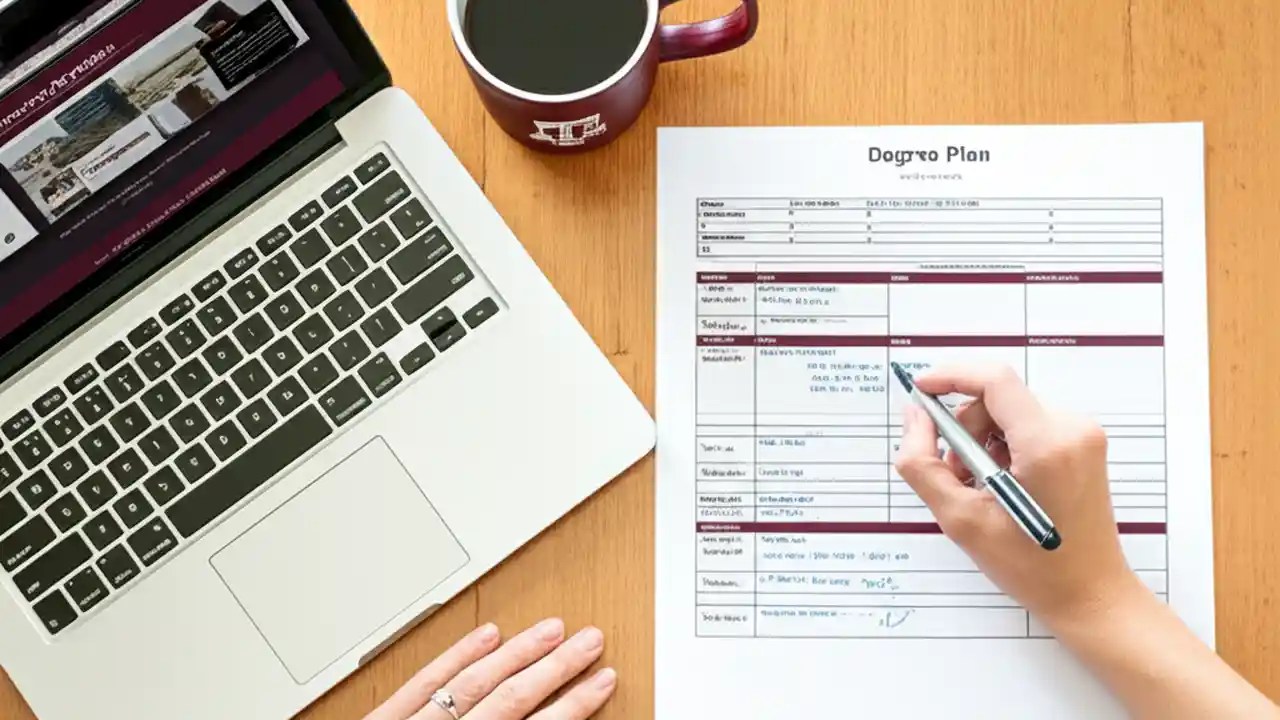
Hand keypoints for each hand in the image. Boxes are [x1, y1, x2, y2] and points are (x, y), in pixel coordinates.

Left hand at [365, 619, 616, 719]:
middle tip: (589, 642)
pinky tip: (483, 636)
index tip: (602, 682)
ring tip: (549, 630)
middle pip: (509, 699)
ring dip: (515, 653)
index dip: (574, 706)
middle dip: (555, 667)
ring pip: (470, 683)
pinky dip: (456, 657)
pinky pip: (422, 683)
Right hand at [894, 364, 1145, 627]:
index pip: (995, 380)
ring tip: (979, 488)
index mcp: (1046, 445)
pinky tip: (1001, 485)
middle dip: (964, 428)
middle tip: (954, 474)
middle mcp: (1071, 430)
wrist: (1090, 595)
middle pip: (998, 398)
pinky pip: (1028, 425)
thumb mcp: (961, 520)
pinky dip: (1003, 446)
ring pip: (1010, 412)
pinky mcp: (1082, 444)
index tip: (922, 390)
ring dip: (981, 441)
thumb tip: (914, 417)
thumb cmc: (1033, 568)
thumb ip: (924, 463)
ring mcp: (1082, 436)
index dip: (951, 376)